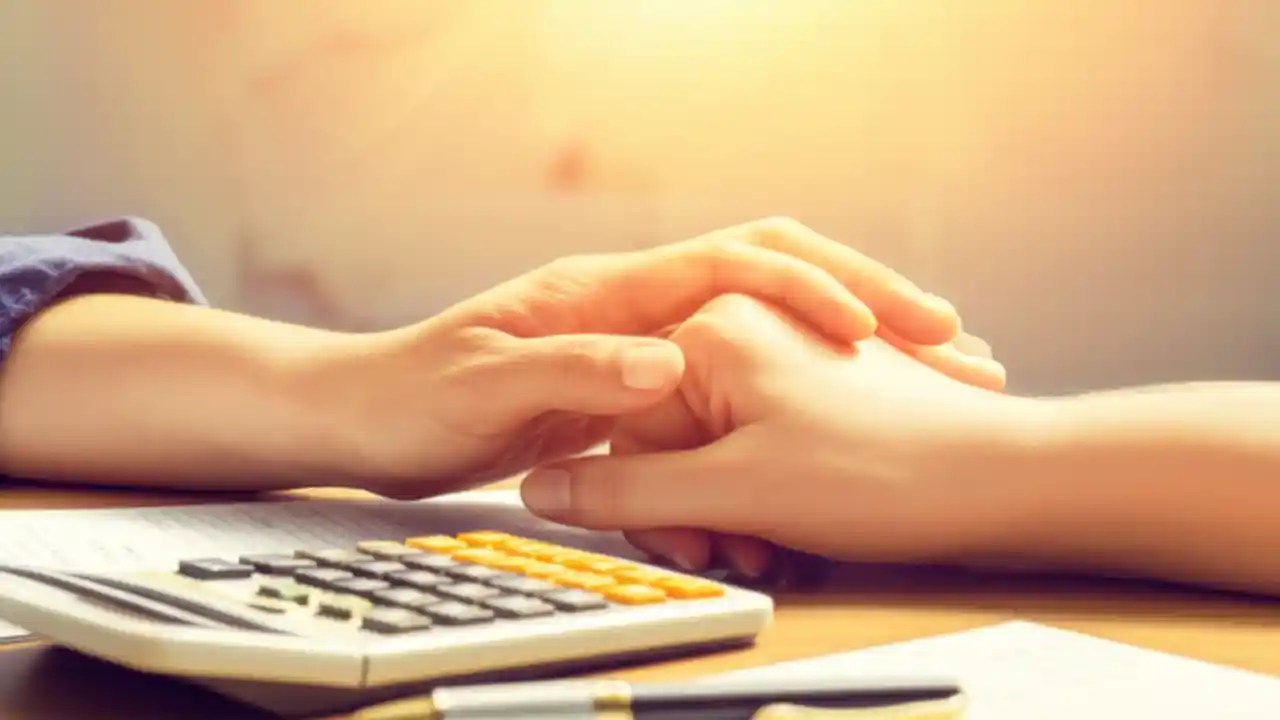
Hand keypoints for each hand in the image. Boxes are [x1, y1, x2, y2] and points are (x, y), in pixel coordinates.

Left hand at [330, 218, 1001, 495]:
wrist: (365, 414)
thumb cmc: (413, 399)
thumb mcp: (482, 391)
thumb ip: (570, 374)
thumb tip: (666, 366)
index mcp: (602, 289)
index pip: (730, 261)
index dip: (809, 289)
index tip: (874, 332)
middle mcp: (630, 299)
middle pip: (769, 266)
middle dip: (860, 289)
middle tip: (942, 332)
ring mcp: (636, 333)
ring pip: (765, 312)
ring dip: (845, 328)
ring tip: (922, 363)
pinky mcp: (631, 375)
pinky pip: (736, 362)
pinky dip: (798, 373)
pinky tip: (841, 399)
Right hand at [519, 294, 1039, 573]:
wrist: (1007, 476)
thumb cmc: (877, 472)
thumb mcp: (733, 491)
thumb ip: (626, 494)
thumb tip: (543, 494)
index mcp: (715, 326)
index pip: (635, 420)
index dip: (649, 498)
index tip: (689, 548)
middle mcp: (748, 323)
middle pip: (678, 429)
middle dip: (699, 503)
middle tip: (741, 552)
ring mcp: (790, 351)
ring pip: (721, 442)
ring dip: (735, 504)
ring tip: (780, 545)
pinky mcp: (824, 382)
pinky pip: (764, 441)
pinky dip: (768, 489)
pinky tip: (798, 527)